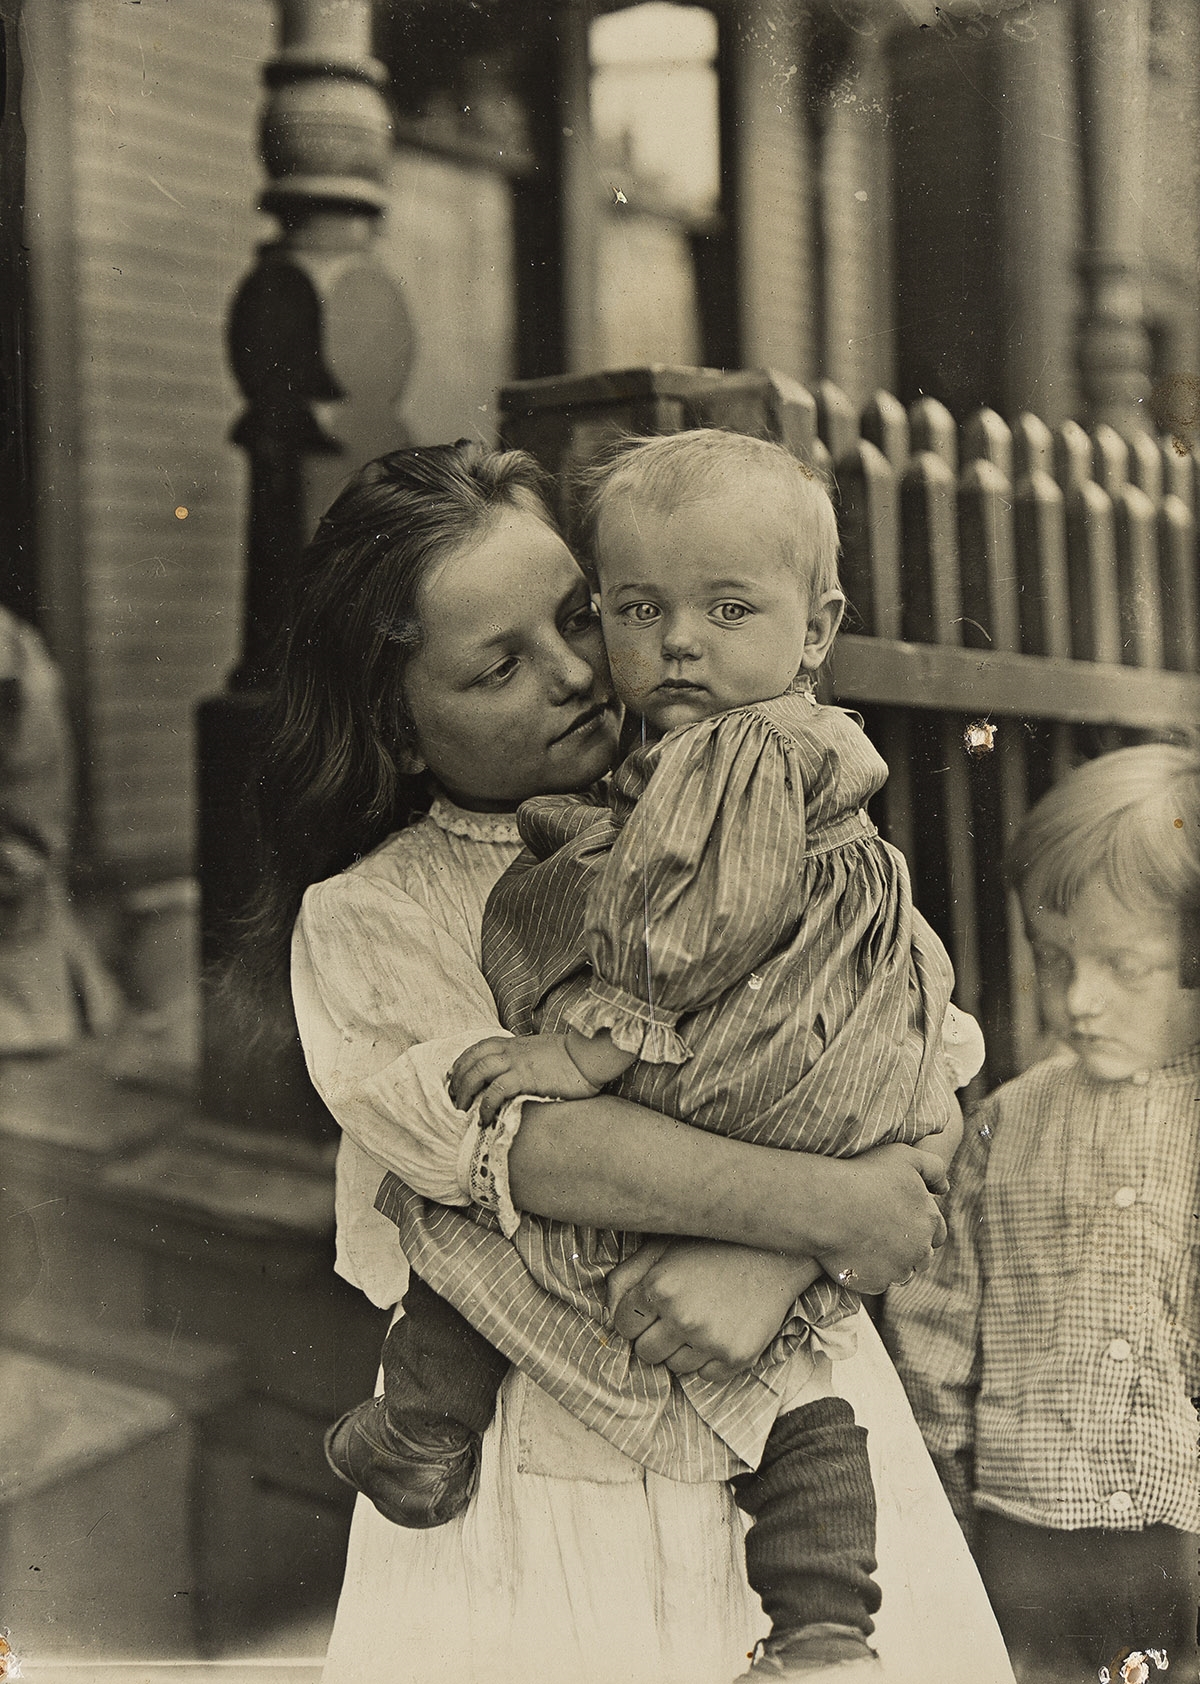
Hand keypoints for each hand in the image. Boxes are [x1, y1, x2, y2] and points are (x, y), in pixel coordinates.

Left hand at [449, 1033, 600, 1124]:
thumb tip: (513, 1076)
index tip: (454, 1080)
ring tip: (463, 1111)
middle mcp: (509, 1051)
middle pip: (471, 1061)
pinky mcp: (525, 1078)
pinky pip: (496, 1091)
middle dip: (457, 1081)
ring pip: (477, 1072)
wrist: (588, 1056)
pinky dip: (485, 1105)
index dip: (461, 1064)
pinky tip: (484, 1119)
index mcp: (512, 1044)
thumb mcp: (539, 1052)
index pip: (476, 1048)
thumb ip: (522, 1060)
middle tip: (454, 1101)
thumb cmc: (569, 1058)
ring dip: (465, 1092)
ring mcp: (516, 1063)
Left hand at [605, 1237, 818, 1379]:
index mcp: (660, 1288)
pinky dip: (707, 1360)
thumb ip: (626, 1276)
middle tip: (674, 1315)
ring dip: (681, 1349)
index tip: (650, 1307)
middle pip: (645, 1353)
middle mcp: (683, 1318)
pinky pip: (704, 1376)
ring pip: (674, 1367)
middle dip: (653, 1336)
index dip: (634, 1316)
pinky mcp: (736, 1357)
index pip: (623, 1325)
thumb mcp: (662, 1248)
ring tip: (700, 1318)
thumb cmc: (712, 1247)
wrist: (775, 1254)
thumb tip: (608, 1309)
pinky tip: (719, 1329)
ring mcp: (711, 1341)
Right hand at [812, 1143, 948, 1295]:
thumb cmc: (863, 1175)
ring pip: (901, 1272)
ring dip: (891, 1262)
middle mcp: (920, 1250)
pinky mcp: (874, 1284)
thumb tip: (945, 1188)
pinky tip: (852, 1253)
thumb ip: (933, 1167)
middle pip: (922, 1255)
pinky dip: (868, 1272)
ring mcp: (897, 1271)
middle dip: (909, 1247)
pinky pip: (876, 1282)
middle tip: (881, 1231)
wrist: (826, 1205)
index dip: (920, 1224)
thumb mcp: (904, 1156)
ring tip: (866, 1243)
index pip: (937, 1231)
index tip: (899, 1217)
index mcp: (929, 1221)